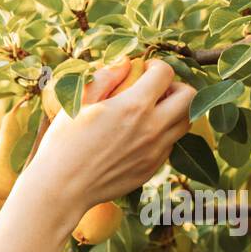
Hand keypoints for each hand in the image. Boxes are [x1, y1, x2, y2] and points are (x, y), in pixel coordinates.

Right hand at [25, 58, 196, 218]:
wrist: (61, 188)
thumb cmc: (63, 143)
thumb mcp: (77, 103)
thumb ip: (105, 77)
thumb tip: (125, 62)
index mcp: (133, 106)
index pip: (165, 73)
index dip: (156, 66)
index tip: (144, 69)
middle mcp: (152, 128)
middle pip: (189, 97)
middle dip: (176, 87)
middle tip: (156, 91)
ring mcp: (154, 151)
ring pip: (185, 123)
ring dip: (173, 112)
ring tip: (151, 113)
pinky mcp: (151, 169)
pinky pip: (169, 146)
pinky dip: (162, 135)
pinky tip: (139, 137)